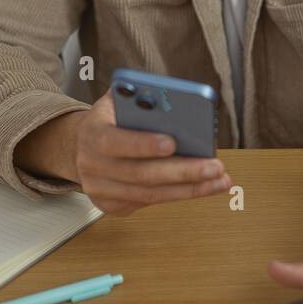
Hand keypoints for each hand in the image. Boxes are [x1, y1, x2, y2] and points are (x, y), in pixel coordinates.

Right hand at [69, 90, 231, 215]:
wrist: (82, 145)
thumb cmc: (111, 118)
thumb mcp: (118, 99)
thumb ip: (140, 97)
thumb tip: (174, 100)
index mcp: (92, 132)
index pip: (114, 141)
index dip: (143, 144)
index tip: (173, 142)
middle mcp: (91, 165)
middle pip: (141, 174)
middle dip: (182, 171)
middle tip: (215, 166)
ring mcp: (100, 190)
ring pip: (150, 194)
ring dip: (189, 188)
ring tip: (219, 179)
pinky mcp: (113, 206)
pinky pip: (151, 203)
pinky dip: (181, 194)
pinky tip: (205, 187)